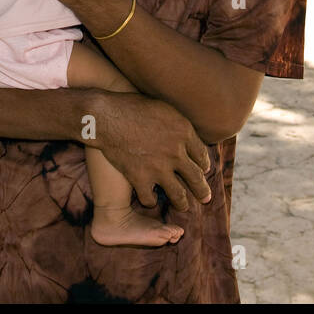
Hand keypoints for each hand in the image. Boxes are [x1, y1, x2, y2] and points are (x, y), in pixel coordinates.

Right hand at [90, 92, 212, 210]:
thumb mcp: (164, 108)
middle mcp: (176, 153)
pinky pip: (150, 199)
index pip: (202, 156)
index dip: (203, 165)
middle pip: (196, 178)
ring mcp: (158, 168)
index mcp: (184, 132)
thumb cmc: (132, 106)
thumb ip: (179, 124)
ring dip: (182, 204)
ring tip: (183, 207)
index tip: (203, 170)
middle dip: (202, 191)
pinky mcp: (140, 178)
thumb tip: (187, 134)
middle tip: (206, 199)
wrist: (106, 116)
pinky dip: (150, 201)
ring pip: (178, 195)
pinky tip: (150, 200)